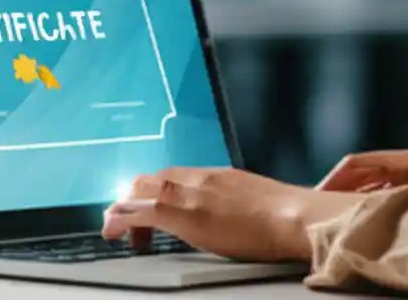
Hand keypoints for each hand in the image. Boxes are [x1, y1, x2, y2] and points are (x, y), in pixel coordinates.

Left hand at [102, 167, 362, 262]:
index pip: (173, 176)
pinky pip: (142, 211)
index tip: (147, 207)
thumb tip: (234, 218)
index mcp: (218, 176)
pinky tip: (113, 231)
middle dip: (133, 198)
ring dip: (123, 207)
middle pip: (152, 179)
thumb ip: (236, 205)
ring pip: (142, 190)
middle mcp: (201, 178)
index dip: (154, 191)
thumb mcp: (257, 203)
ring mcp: (192, 193)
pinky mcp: (185, 213)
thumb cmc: (287, 217)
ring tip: (113, 227)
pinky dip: (121, 219)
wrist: (294, 217)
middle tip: (127, 220)